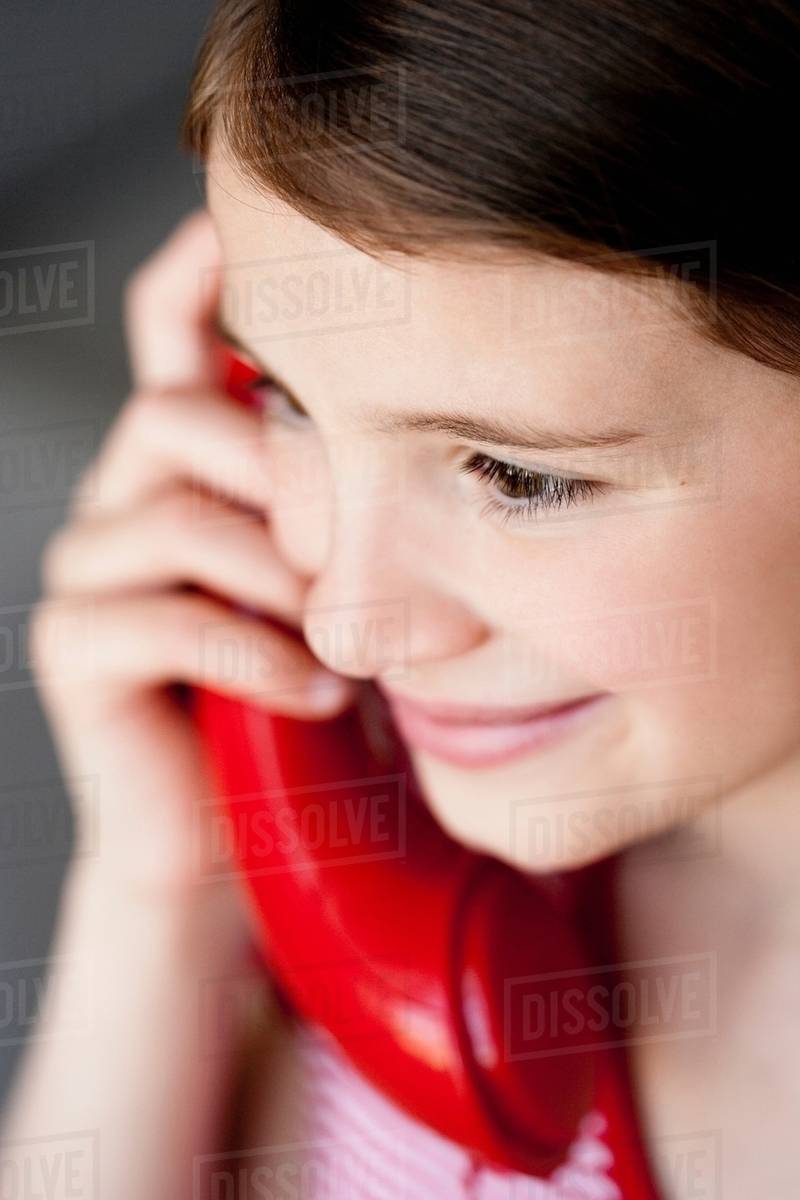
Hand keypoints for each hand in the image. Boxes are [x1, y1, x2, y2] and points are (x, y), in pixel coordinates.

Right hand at [30, 208, 358, 902]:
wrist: (239, 833)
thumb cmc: (308, 701)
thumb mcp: (345, 589)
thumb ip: (355, 507)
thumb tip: (428, 430)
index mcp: (190, 467)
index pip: (167, 339)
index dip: (193, 276)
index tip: (238, 227)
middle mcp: (127, 497)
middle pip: (176, 417)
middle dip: (281, 471)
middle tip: (360, 548)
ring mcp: (92, 568)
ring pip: (177, 515)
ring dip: (280, 577)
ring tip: (347, 647)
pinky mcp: (75, 646)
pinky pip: (164, 617)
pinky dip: (254, 654)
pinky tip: (314, 694)